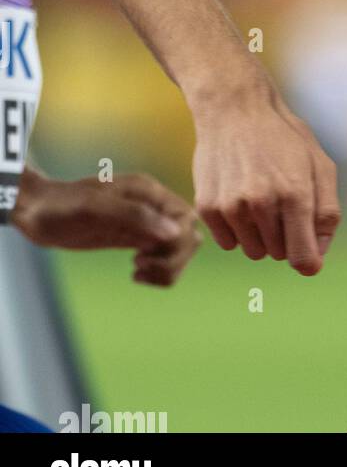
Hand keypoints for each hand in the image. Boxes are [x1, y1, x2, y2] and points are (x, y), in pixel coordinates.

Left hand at [13, 170, 200, 285]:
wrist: (38, 212)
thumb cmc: (64, 205)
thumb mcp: (97, 208)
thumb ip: (136, 216)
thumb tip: (174, 232)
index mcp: (150, 193)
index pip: (187, 219)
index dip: (177, 242)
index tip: (145, 253)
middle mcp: (153, 207)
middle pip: (188, 236)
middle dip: (174, 259)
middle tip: (140, 266)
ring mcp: (144, 224)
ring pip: (178, 249)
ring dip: (167, 268)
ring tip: (137, 272)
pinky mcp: (134, 239)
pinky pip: (162, 257)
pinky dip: (156, 271)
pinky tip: (135, 273)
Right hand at [192, 88, 340, 275]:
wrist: (235, 110)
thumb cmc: (284, 139)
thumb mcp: (319, 165)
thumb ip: (327, 212)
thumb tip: (317, 258)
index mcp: (295, 194)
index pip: (302, 256)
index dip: (308, 261)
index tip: (308, 256)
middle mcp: (262, 203)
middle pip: (279, 255)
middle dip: (286, 236)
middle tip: (282, 202)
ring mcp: (232, 207)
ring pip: (254, 251)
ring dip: (261, 234)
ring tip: (261, 198)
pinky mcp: (207, 208)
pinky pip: (229, 243)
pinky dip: (237, 230)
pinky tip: (240, 198)